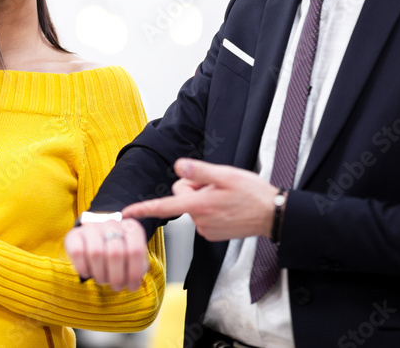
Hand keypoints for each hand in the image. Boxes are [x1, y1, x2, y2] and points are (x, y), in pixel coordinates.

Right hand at [64, 218, 147, 291]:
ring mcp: (93, 227)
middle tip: (116, 286)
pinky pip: (77, 252)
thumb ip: (138, 268)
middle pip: (115, 253)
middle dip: (116, 277)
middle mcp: (112, 223)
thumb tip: (134, 282)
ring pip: (96, 253)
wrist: (95, 241)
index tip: (132, 287)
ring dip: (100, 274)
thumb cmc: (119, 254)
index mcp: (131, 227)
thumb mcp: (132, 259)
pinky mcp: (75, 234)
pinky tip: (88, 273)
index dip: (134, 273)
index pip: (135, 251)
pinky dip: (83, 268)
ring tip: (103, 280)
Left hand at [120, 158, 276, 241]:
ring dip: (204, 197)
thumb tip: (180, 166)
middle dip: (194, 186)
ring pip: (192, 204)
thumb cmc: (253, 194)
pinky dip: (210, 207)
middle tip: (216, 185)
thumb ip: (200, 171)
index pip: (164, 207)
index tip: (126, 213)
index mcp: (199, 205)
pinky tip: (227, 205)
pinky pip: (201, 214)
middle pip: (181, 195)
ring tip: (225, 196)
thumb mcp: (227, 176)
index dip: (143, 208)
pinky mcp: (212, 233)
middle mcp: (199, 220)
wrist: (273, 215)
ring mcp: (206, 228)